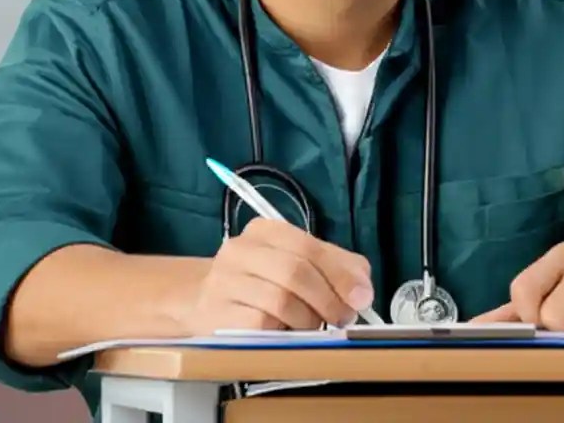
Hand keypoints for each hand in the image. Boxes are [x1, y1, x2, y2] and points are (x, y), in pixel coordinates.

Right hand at [179, 218, 374, 333]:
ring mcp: (226, 280)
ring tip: (312, 327)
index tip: (361, 298)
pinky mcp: (218, 312)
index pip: (308, 245)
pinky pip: (262, 324)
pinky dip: (284, 332)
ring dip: (307, 320)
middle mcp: (241, 249)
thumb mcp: (295, 264)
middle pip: (296, 271)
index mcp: (264, 231)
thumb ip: (334, 267)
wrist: (202, 301)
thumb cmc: (259, 283)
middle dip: (328, 300)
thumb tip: (362, 288)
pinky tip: (286, 333)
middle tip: (341, 318)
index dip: (339, 273)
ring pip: (281, 300)